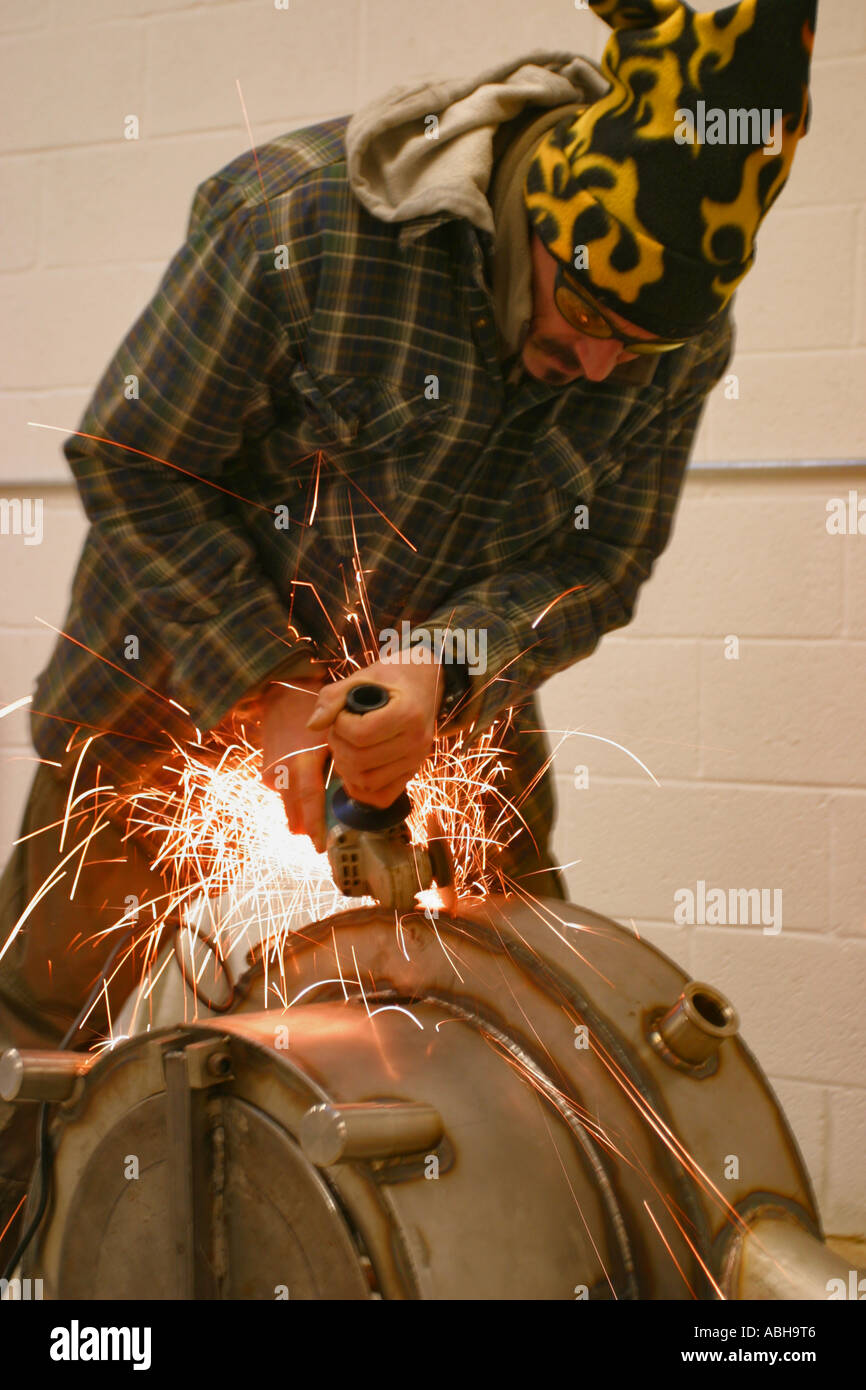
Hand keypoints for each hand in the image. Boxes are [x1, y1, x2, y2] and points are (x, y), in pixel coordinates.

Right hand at [260, 677, 327, 850]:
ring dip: (301, 814)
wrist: (281, 694)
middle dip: (308, 827)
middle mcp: (282, 770)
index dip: (315, 826)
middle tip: (322, 841)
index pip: (309, 802)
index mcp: (301, 761)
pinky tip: (305, 801)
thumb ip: (341, 762)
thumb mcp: (333, 734)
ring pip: (288, 804)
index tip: (321, 846)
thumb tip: (353, 790)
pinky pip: (282, 792)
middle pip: (295, 810)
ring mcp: (271, 772)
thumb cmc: (315, 712)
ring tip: (314, 826)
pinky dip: (294, 799)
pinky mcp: (267, 771)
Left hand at [306, 657, 443, 808]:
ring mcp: (416, 761)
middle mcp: (416, 742)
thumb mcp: (361, 677)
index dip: (340, 725)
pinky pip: (381, 797)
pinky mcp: (411, 773)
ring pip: (367, 782)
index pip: (361, 734)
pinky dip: (361, 788)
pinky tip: (354, 767)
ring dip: (345, 766)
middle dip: (338, 744)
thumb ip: (332, 698)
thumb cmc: (391, 677)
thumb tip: (312, 726)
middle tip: (340, 728)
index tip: (342, 713)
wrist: (426, 682)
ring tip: (346, 745)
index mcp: (408, 714)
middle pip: (360, 761)